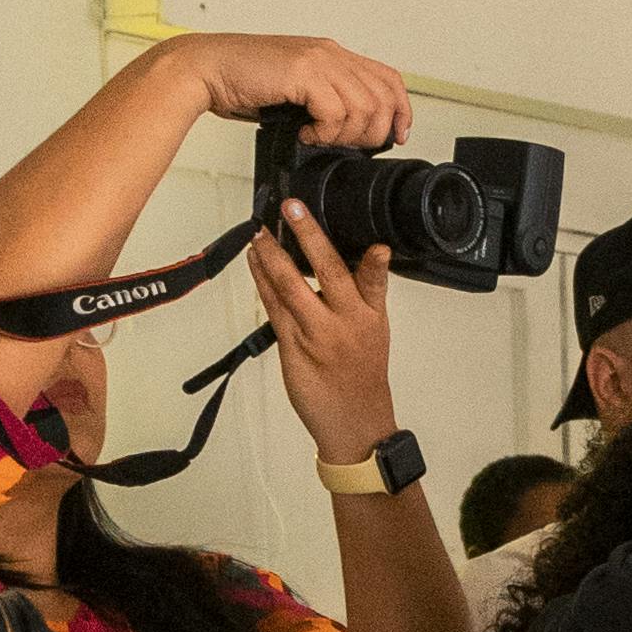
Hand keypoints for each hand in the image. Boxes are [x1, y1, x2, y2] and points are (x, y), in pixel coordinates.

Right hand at [182, 32, 411, 150]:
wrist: (204, 69)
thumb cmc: (241, 81)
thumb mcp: (294, 90)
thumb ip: (324, 100)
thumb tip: (349, 132)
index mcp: (331, 54)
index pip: (387, 78)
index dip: (400, 110)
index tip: (396, 136)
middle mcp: (329, 53)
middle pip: (383, 96)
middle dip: (372, 132)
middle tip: (347, 145)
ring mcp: (317, 60)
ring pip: (363, 107)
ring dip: (344, 134)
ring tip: (319, 138)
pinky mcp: (302, 72)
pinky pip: (335, 112)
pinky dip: (324, 132)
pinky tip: (304, 134)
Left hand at [249, 194, 401, 463]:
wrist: (353, 422)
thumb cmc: (362, 376)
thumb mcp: (377, 329)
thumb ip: (370, 289)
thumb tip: (373, 253)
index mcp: (369, 317)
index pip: (373, 279)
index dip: (374, 258)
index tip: (374, 241)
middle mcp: (344, 323)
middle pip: (326, 272)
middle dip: (307, 236)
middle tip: (292, 208)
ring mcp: (316, 335)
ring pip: (290, 286)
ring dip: (272, 255)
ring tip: (261, 232)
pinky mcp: (291, 347)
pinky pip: (273, 307)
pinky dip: (262, 281)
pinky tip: (254, 262)